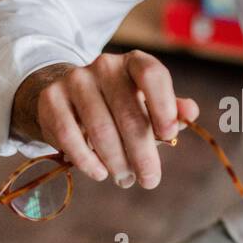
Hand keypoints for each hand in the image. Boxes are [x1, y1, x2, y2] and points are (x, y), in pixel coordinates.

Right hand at [10, 51, 198, 187]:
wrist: (67, 97)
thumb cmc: (118, 105)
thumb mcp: (147, 104)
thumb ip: (171, 110)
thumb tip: (190, 113)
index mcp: (134, 63)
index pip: (152, 75)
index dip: (164, 105)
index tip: (169, 135)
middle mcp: (105, 65)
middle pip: (128, 113)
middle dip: (142, 153)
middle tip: (150, 179)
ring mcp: (76, 80)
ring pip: (100, 129)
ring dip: (116, 161)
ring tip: (125, 178)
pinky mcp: (51, 99)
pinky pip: (70, 136)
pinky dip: (87, 161)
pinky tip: (99, 173)